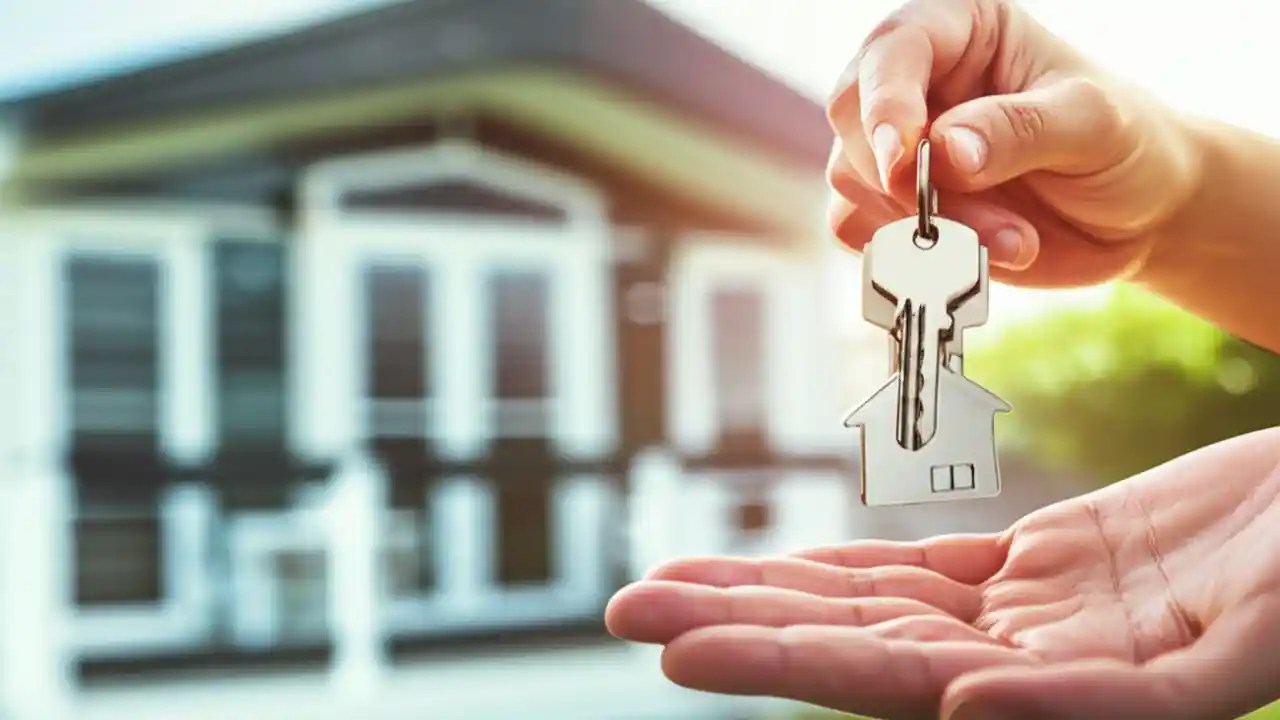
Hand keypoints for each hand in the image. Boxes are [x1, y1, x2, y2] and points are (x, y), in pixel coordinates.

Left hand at [606, 427, 1279, 718]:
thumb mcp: (1230, 653)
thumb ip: (1100, 704)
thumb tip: (959, 714)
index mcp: (1054, 700)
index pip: (885, 682)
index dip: (781, 660)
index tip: (681, 648)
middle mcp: (1020, 668)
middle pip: (849, 643)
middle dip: (737, 624)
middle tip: (626, 608)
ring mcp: (1025, 616)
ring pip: (867, 601)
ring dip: (765, 589)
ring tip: (665, 580)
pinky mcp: (1042, 566)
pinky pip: (920, 568)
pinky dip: (841, 563)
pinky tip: (775, 564)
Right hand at [828, 0, 1202, 286]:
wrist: (1139, 216)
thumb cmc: (1126, 145)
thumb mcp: (1092, 124)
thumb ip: (1019, 129)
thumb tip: (946, 150)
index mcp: (961, 29)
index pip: (892, 48)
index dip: (886, 101)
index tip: (902, 157)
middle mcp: (918, 80)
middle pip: (853, 116)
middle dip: (905, 178)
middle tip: (973, 216)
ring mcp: (900, 146)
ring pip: (852, 179)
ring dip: (923, 225)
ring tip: (1010, 241)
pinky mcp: (895, 205)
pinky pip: (857, 228)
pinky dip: (906, 253)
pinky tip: (970, 256)